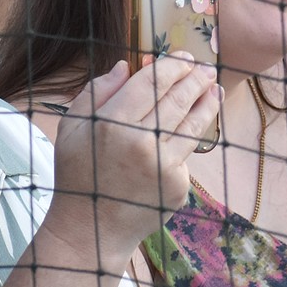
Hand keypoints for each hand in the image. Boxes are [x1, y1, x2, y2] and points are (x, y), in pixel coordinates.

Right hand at [49, 54, 219, 256]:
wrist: (92, 229)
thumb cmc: (80, 172)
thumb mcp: (72, 127)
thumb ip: (96, 92)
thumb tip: (127, 66)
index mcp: (111, 124)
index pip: (151, 83)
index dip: (171, 66)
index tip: (183, 57)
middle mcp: (140, 143)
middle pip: (177, 100)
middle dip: (195, 79)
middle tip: (205, 68)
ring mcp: (162, 166)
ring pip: (192, 125)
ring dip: (207, 103)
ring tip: (214, 88)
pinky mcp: (177, 186)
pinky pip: (185, 155)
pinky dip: (187, 141)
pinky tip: (192, 127)